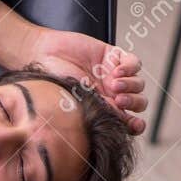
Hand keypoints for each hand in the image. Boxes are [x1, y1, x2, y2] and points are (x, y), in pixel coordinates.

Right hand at [31, 28, 147, 134]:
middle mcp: (111, 93)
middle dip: (133, 102)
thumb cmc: (50, 82)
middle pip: (138, 102)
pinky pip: (134, 63)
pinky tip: (117, 70)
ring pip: (138, 84)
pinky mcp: (113, 56)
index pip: (128, 120)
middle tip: (119, 100)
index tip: (135, 124)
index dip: (136, 124)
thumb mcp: (70, 103)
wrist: (42, 54)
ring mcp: (113, 74)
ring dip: (131, 85)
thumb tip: (111, 126)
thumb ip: (91, 113)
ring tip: (114, 83)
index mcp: (102, 109)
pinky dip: (130, 67)